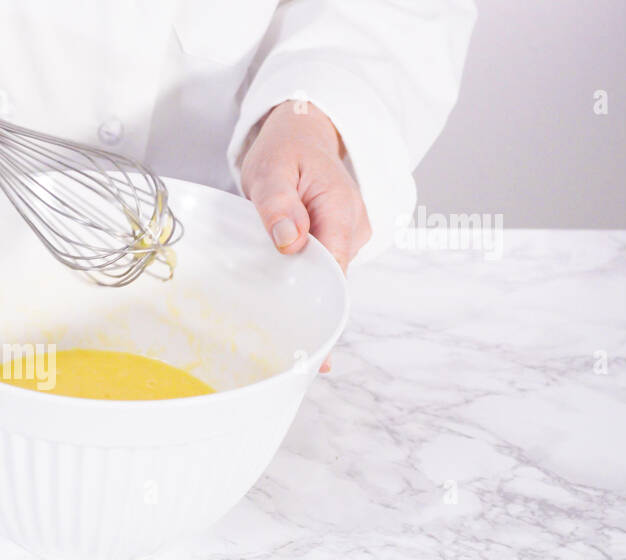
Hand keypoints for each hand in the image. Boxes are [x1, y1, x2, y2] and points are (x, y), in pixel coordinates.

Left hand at [240, 101, 369, 372]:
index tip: (310, 343)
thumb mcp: (272, 170)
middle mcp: (352, 230)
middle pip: (333, 284)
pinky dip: (303, 290)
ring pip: (325, 280)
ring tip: (286, 348)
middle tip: (297, 363)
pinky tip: (286, 317)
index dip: (324, 309)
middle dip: (317, 319)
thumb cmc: (285, 149)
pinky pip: (318, 271)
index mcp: (343, 214)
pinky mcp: (331, 242)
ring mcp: (345, 238)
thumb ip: (278, 204)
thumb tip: (290, 241)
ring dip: (306, 305)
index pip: (335, 272)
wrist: (300, 131)